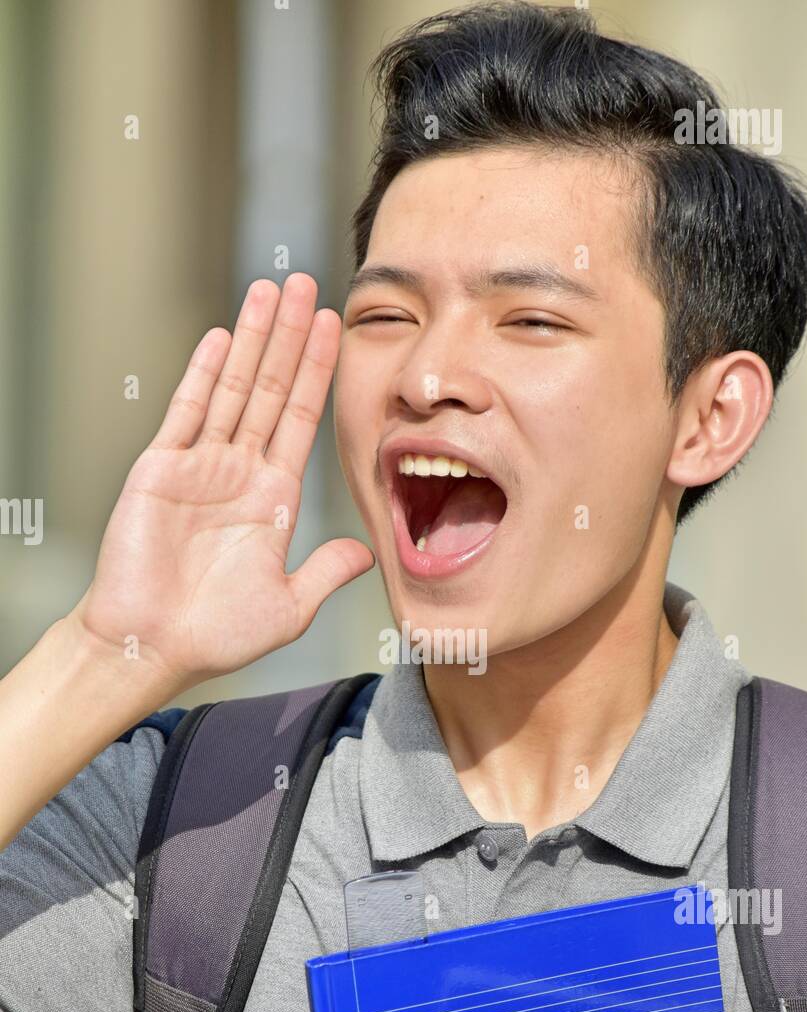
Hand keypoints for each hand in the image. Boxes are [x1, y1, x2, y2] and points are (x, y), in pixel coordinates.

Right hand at [71, 275, 373, 691]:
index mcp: (273, 499)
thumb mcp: (289, 607)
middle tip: (307, 283)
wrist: (152, 647)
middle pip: (272, 390)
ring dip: (252, 339)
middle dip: (290, 337)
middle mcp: (240, 472)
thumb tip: (369, 552)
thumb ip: (326, 572)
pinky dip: (204, 375)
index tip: (338, 327)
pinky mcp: (161, 470)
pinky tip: (222, 337)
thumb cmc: (216, 635)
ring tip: (270, 290)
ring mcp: (200, 467)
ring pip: (233, 389)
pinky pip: (187, 413)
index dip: (319, 373)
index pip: (304, 420)